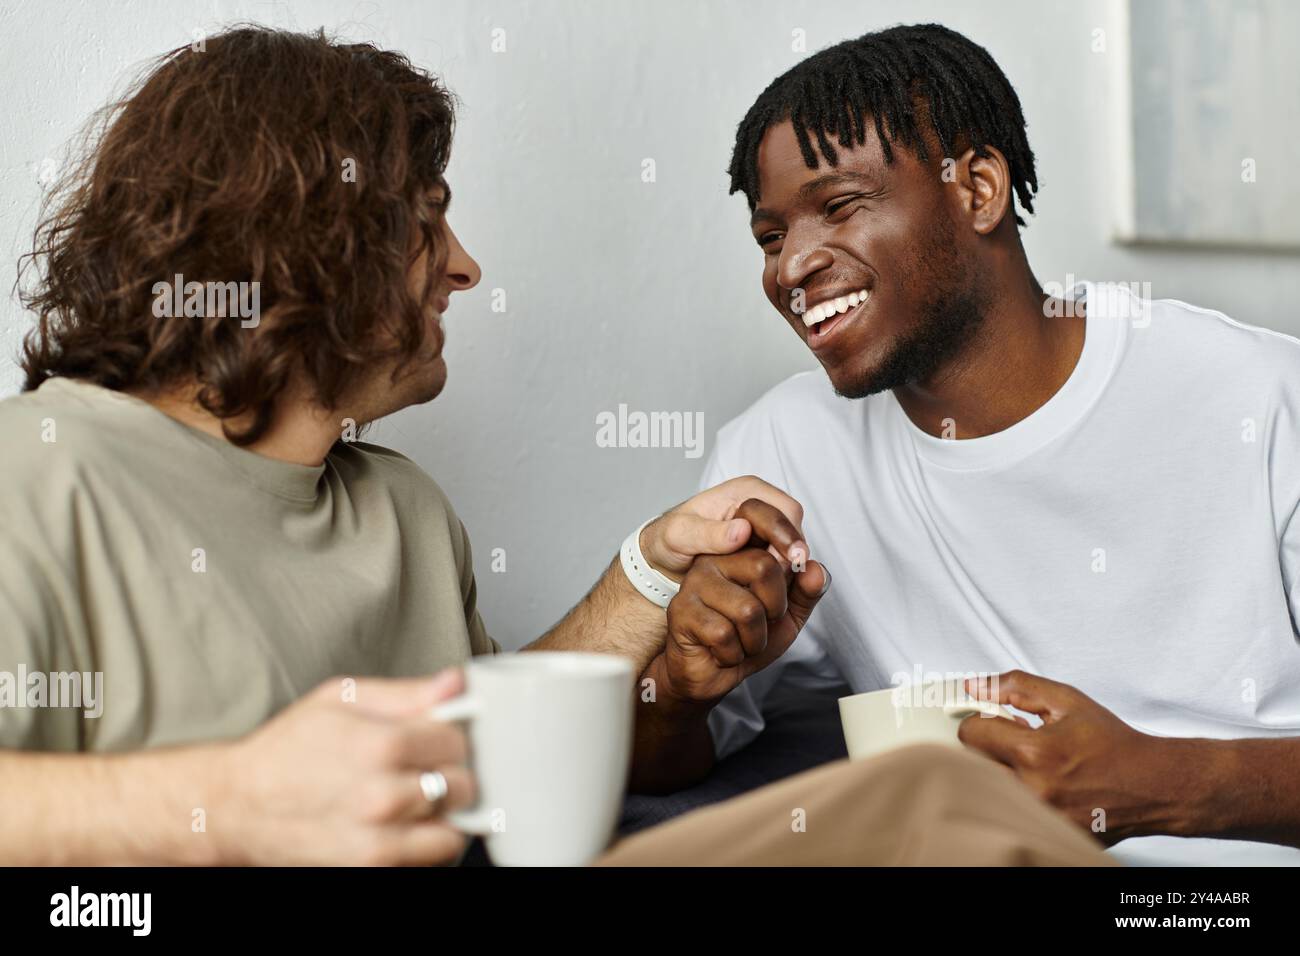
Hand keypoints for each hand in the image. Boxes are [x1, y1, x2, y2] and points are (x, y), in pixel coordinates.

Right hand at [215, 669, 475, 864]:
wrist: (237, 807)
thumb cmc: (287, 749)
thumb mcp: (340, 699)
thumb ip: (407, 693)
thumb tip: (456, 683)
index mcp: (379, 748)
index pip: (457, 743)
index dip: (451, 736)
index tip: (436, 738)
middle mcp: (382, 800)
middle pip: (463, 788)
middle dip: (451, 775)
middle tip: (426, 769)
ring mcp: (377, 845)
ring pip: (452, 833)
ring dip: (442, 817)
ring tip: (415, 800)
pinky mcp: (371, 873)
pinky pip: (428, 863)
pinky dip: (424, 846)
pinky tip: (402, 826)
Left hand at [637, 475, 808, 580]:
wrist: (665, 555)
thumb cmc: (670, 539)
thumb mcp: (680, 535)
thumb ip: (710, 533)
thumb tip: (743, 531)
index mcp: (744, 491)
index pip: (782, 510)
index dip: (789, 537)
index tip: (790, 562)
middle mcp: (759, 502)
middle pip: (792, 526)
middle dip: (790, 553)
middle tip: (779, 581)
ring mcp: (763, 523)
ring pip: (791, 543)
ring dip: (786, 564)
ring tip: (772, 587)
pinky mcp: (764, 543)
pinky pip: (782, 556)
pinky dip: (780, 571)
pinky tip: (769, 587)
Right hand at [647, 496, 829, 706]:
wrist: (711, 674)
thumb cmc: (744, 639)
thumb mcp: (786, 617)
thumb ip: (804, 593)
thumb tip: (816, 569)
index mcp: (739, 553)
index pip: (768, 529)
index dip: (790, 542)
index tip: (800, 559)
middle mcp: (714, 559)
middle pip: (764, 567)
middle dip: (775, 609)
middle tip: (761, 623)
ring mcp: (695, 583)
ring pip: (748, 609)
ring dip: (754, 640)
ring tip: (740, 641)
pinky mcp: (682, 610)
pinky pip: (723, 634)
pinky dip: (733, 654)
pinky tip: (721, 651)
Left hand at [958, 670, 1179, 844]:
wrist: (1153, 784)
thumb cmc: (1113, 742)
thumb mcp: (1066, 701)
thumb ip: (1017, 687)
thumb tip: (975, 686)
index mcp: (1035, 752)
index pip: (971, 733)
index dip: (980, 722)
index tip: (994, 722)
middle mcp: (1034, 789)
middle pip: (974, 764)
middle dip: (988, 749)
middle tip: (1011, 743)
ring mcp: (1040, 817)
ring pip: (991, 788)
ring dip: (1001, 772)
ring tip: (1028, 764)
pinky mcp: (1049, 833)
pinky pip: (1013, 810)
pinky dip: (1018, 795)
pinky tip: (1041, 784)